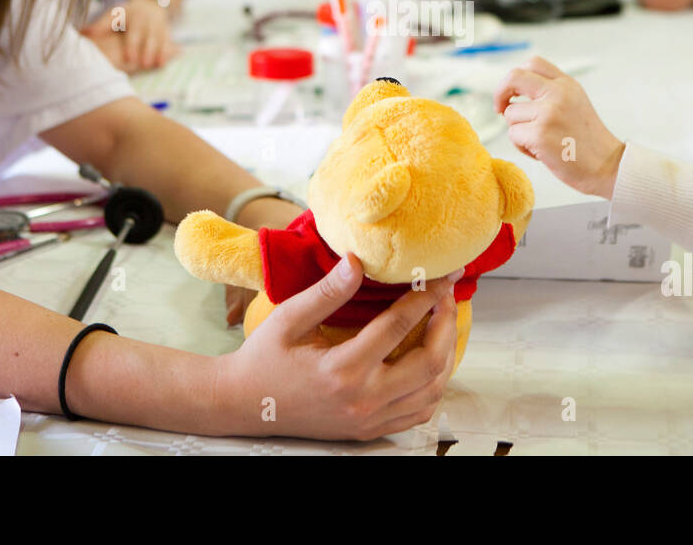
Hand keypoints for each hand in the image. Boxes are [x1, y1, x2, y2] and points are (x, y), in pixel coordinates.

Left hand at [81, 0, 179, 72]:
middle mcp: (148, 20)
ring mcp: (159, 24)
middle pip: (149, 36)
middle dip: (148, 51)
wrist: (149, 4)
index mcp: (134, 16)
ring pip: (161, 39)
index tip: (129, 59)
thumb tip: (83, 33)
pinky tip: (163, 63)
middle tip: (143, 65)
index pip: (134, 32)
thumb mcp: (114, 16)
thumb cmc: (126, 14)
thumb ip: (101, 26)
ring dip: (160, 52)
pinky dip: (167, 52)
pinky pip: (168, 41)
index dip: (132, 46)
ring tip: (157, 65)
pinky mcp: (166, 30)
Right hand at [216, 254, 460, 439]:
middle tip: (447, 296)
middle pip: (428, 362)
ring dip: (446, 354)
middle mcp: (362, 399)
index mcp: (342, 369)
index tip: (441, 276)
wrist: (245, 405)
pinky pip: (418, 413)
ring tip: (443, 324)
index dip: (425, 297)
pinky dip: (433, 386)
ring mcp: (369, 419)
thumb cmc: (264, 358)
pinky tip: (430, 361)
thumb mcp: (288, 318)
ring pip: (430, 391)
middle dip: (446, 324)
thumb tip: (356, 261)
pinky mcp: (369, 430)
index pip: (398, 326)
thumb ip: (326, 292)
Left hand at [493, 56, 625, 197]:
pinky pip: (513, 135)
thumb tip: (515, 92)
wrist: (608, 166)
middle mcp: (558, 93)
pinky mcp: (540, 134)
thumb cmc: (588, 141)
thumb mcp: (575, 103)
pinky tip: (542, 152)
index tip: (513, 94)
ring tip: (541, 142)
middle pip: (514, 77)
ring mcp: (548, 113)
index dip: (516, 78)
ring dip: (519, 131)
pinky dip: (522, 147)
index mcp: (567, 84)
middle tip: (499, 109)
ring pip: (510, 114)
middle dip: (500, 93)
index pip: (533, 63)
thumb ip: (552, 92)